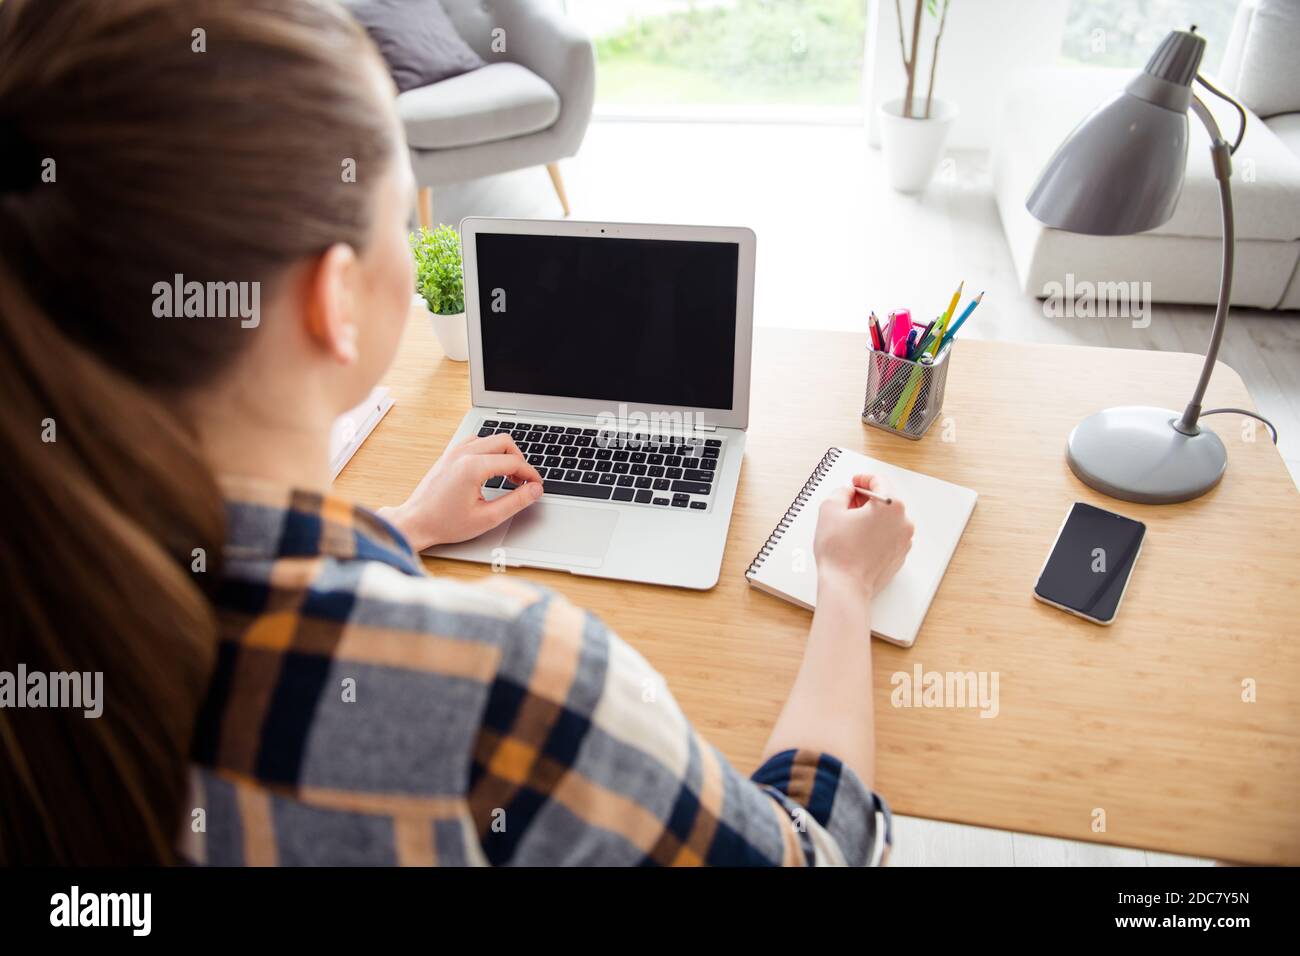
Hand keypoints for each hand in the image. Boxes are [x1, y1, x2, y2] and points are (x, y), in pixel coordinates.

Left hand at [378, 432, 542, 550]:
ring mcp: (455, 451)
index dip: (531, 474)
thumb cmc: (446, 523)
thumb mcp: (487, 518)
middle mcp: (464, 453)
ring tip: (507, 477)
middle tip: (522, 482)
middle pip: (505, 442)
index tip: (537, 486)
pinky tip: (490, 470)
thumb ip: (516, 502)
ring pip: (491, 439)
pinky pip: (477, 442)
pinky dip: (489, 452)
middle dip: (519, 460)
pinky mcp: (450, 454)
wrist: (416, 522)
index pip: (514, 462)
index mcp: (473, 467)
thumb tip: (535, 490)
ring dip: (504, 454)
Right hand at [813, 474, 913, 600]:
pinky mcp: (899, 556)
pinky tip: (857, 540)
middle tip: (847, 504)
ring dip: (870, 517)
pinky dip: (875, 533)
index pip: (879, 481)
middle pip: (885, 501)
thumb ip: (840, 492)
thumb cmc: (839, 551)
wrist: (845, 586)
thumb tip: (847, 493)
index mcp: (891, 506)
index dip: (863, 479)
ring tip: (849, 526)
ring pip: (887, 520)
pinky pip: (888, 536)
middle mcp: (903, 522)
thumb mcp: (830, 508)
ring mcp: (904, 541)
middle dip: (865, 500)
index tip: (854, 482)